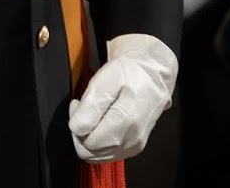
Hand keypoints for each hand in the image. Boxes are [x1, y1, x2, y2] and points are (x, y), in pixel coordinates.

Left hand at [68, 33, 177, 161]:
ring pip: (96, 156)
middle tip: (82, 109)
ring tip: (93, 113)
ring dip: (88, 136)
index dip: (76, 125)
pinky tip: (101, 121)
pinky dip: (98, 140)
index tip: (77, 105)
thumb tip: (77, 128)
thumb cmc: (131, 73)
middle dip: (80, 132)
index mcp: (126, 122)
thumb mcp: (105, 80)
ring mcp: (134, 145)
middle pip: (90, 153)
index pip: (87, 143)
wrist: (153, 74)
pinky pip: (106, 153)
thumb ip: (89, 107)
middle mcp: (132, 139)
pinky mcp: (133, 147)